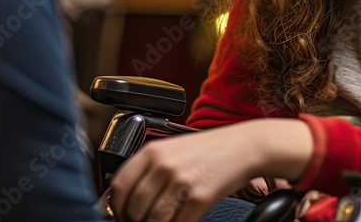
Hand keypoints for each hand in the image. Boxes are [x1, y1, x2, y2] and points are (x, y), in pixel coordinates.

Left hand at [109, 119, 311, 221]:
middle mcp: (164, 165)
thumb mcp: (173, 149)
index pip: (119, 185)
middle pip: (134, 207)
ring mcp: (182, 181)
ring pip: (153, 219)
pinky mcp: (200, 197)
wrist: (245, 146)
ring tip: (162, 221)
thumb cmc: (209, 149)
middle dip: (135, 220)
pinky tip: (181, 220)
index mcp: (153, 151)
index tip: (120, 214)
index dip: (115, 206)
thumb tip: (126, 197)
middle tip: (142, 221)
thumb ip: (149, 168)